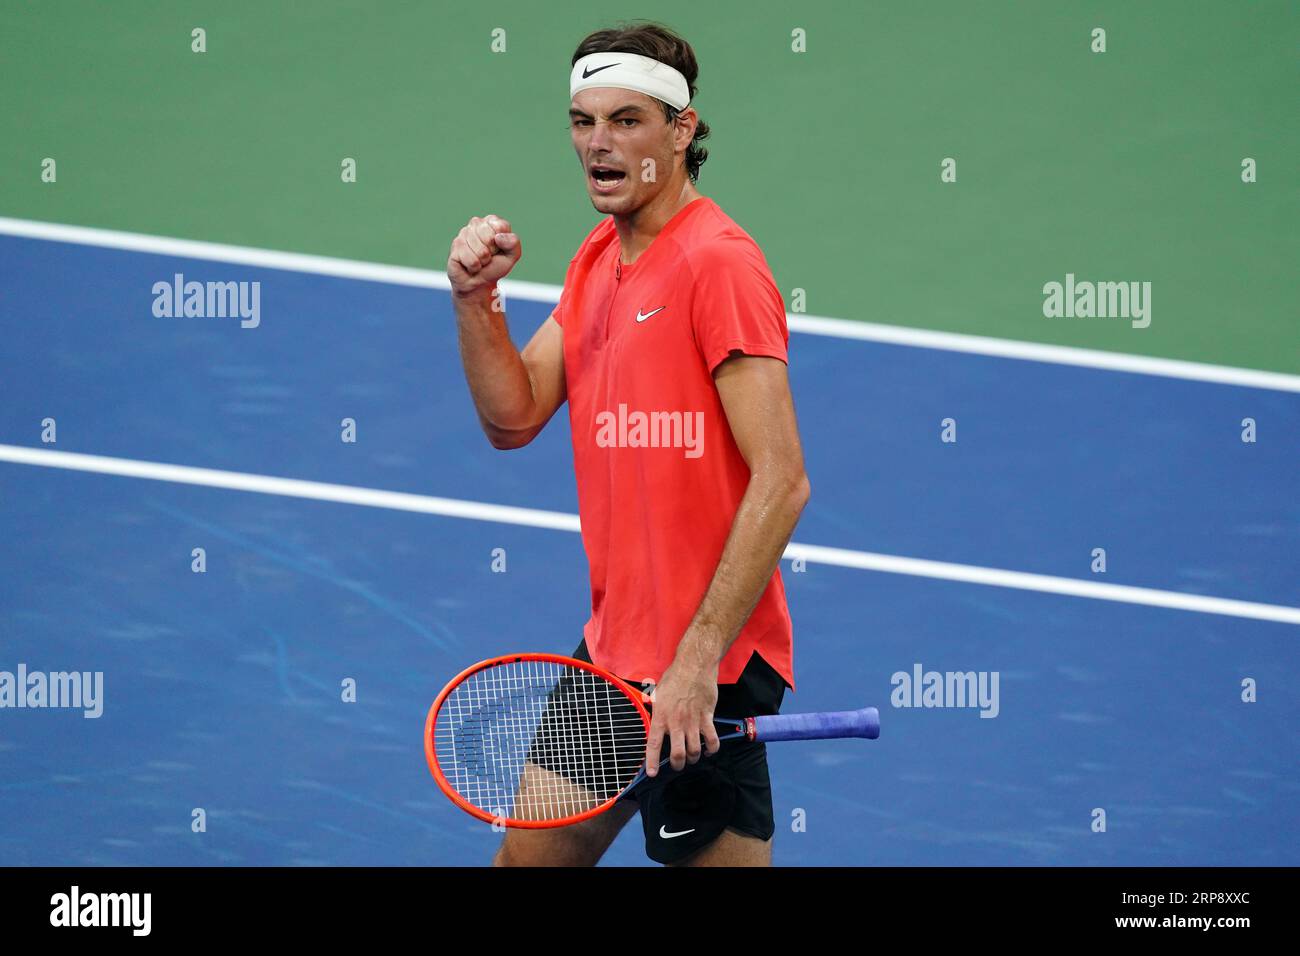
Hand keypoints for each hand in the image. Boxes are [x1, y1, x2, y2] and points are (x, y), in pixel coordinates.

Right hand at [447, 215, 520, 296]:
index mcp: (492, 221)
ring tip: (479, 261)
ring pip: (480, 250)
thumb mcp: (512, 255)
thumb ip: (513, 243)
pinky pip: (471, 260)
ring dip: (482, 261)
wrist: (479, 283)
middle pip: (489, 237)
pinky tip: (470, 265)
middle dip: (491, 252)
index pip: (501, 227)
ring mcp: (463, 233)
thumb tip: (498, 237)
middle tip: (488, 256)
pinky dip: (474, 267)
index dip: (502, 243)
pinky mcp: (455, 246)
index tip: (498, 249)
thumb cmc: (495, 266)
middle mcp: (476, 224)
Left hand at [644, 655, 720, 775]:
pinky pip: (712, 740)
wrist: (694, 666)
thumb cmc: (675, 678)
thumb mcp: (658, 694)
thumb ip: (656, 710)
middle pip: (677, 754)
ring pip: (694, 751)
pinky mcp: (707, 717)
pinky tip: (709, 749)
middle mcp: (676, 722)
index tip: (652, 774)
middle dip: (678, 765)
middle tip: (677, 765)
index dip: (652, 762)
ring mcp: (693, 721)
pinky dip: (711, 749)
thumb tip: (653, 719)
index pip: (654, 745)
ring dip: (694, 758)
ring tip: (692, 757)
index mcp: (660, 716)